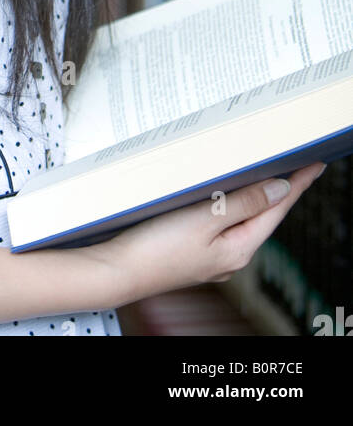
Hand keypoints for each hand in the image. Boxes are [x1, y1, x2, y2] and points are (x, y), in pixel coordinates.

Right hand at [93, 161, 326, 303]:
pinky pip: (221, 222)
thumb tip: (280, 190)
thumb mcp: (204, 220)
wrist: (117, 271)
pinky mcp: (193, 250)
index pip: (276, 209)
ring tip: (265, 172)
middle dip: (278, 188)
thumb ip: (243, 203)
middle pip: (262, 214)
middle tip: (295, 161)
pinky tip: (223, 192)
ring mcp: (212, 255)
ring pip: (241, 217)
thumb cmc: (156, 248)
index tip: (316, 164)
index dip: (297, 185)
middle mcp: (230, 254)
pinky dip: (229, 203)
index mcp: (239, 248)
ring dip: (252, 194)